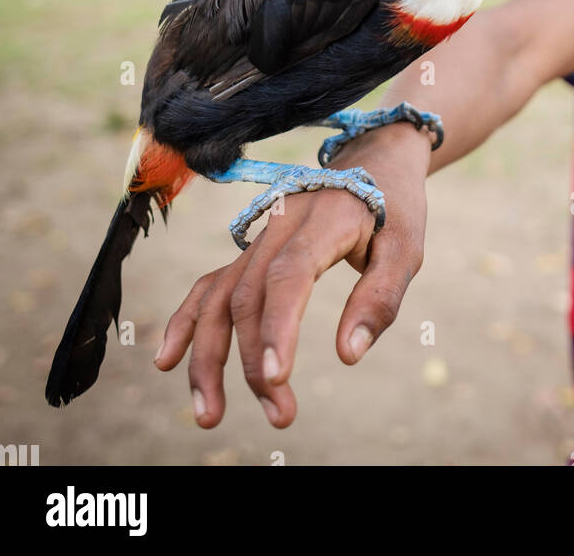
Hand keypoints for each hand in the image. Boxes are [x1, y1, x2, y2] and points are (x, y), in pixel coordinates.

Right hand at [153, 122, 431, 427]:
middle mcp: (280, 223)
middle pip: (249, 296)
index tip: (276, 378)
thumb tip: (348, 355)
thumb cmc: (394, 209)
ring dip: (208, 356)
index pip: (290, 275)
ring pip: (220, 297)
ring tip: (209, 414)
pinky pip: (210, 284)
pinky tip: (167, 360)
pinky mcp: (250, 249)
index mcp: (324, 219)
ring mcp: (259, 235)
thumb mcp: (407, 248)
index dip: (278, 326)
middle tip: (280, 415)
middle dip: (254, 361)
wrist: (374, 158)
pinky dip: (186, 320)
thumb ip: (380, 299)